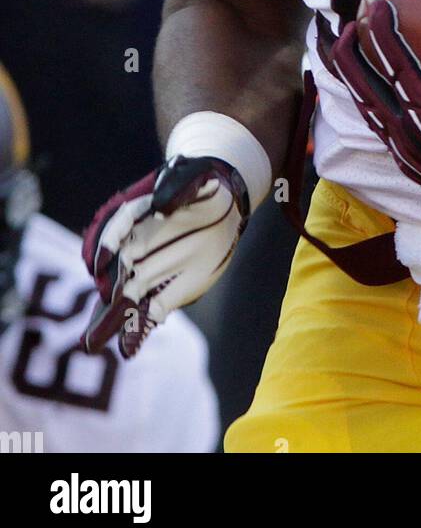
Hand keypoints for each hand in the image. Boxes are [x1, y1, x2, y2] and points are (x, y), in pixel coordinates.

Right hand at [81, 156, 248, 358]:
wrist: (221, 202)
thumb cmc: (200, 184)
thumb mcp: (195, 176)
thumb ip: (178, 188)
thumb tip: (159, 205)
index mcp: (137, 217)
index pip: (117, 231)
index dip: (107, 244)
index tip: (101, 260)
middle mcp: (135, 246)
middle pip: (115, 270)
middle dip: (105, 290)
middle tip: (102, 303)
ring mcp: (147, 271)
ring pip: (124, 298)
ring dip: (109, 321)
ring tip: (92, 344)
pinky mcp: (163, 292)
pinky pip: (147, 313)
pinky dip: (138, 331)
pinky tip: (128, 350)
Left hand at [331, 2, 420, 237]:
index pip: (395, 65)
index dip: (383, 33)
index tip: (378, 7)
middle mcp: (408, 133)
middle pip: (363, 87)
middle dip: (348, 54)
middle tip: (349, 24)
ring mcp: (404, 151)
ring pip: (365, 108)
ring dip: (352, 78)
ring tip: (349, 52)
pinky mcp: (407, 163)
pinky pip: (376, 127)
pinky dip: (366, 102)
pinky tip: (370, 90)